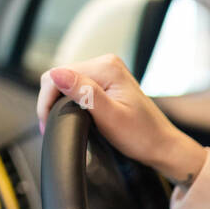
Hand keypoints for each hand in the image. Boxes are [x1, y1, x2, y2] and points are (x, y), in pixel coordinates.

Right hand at [35, 54, 206, 183]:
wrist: (162, 145)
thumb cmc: (142, 136)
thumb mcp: (110, 118)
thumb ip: (84, 94)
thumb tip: (57, 75)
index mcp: (106, 67)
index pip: (58, 74)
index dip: (47, 99)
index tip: (47, 123)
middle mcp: (106, 63)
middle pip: (61, 76)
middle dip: (52, 101)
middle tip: (51, 127)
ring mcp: (107, 72)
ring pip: (67, 82)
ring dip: (60, 102)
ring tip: (62, 124)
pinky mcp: (107, 82)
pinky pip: (78, 87)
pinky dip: (71, 102)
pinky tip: (73, 116)